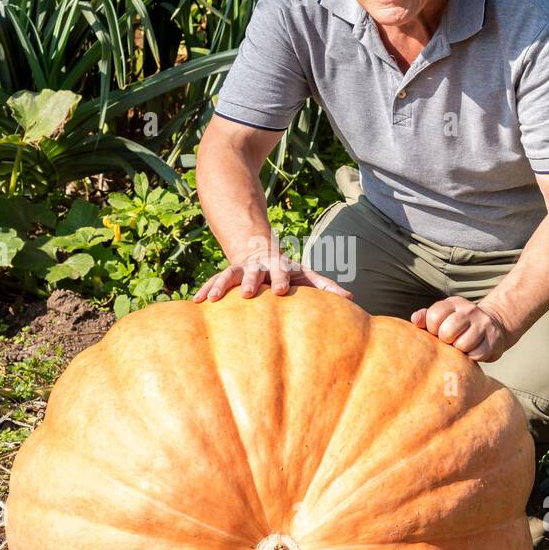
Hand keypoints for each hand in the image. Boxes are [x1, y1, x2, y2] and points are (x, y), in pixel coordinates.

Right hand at [193, 248, 353, 302]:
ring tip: (213, 299)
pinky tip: (196, 302)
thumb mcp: (304, 276)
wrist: (257, 248)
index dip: (281, 279)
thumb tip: (352, 299)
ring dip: (223, 285)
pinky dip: (207, 290)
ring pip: (231, 275)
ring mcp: (241, 269)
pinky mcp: (227, 275)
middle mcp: (259, 266)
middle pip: (255, 271)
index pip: (282, 271)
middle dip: (252, 281)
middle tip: (250, 293)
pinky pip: (214, 282)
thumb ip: (325, 287)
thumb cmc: (286, 271)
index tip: (280, 291)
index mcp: (279, 266)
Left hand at [410, 296, 508, 361]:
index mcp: (453, 303)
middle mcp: (469, 310)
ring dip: (459, 350)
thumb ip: (426, 317)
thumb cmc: (459, 325)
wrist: (493, 325)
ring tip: (461, 346)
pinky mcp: (494, 339)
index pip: (434, 317)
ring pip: (462, 345)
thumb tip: (415, 319)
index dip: (432, 329)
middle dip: (445, 341)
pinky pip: (476, 354)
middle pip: (447, 332)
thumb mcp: (443, 316)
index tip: (437, 332)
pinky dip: (472, 357)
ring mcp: (483, 324)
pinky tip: (473, 351)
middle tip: (450, 341)